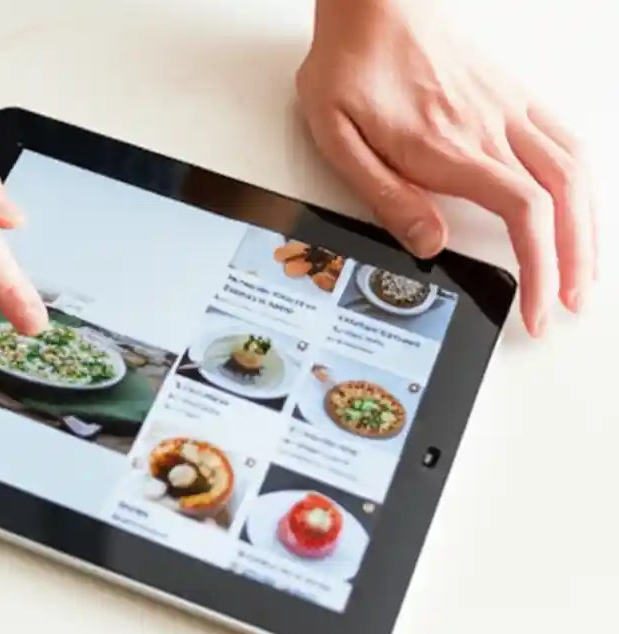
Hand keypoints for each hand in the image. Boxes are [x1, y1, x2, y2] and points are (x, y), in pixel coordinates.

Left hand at [296, 0, 594, 336]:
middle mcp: (490, 127)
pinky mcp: (510, 93)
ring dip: (588, 225)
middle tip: (570, 302)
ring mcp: (507, 108)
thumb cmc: (349, 63)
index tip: (538, 308)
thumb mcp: (338, 137)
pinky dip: (582, 177)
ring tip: (584, 268)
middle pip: (563, 199)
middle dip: (576, 260)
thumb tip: (428, 241)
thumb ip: (385, 193)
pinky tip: (579, 202)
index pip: (523, 214)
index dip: (541, 268)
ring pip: (574, 169)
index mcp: (450, 147)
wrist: (372, 3)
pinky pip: (564, 136)